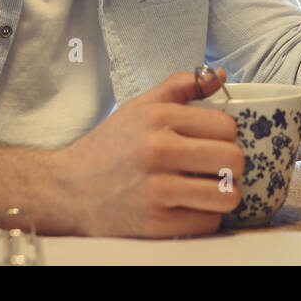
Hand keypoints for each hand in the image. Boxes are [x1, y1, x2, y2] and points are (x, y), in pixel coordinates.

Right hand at [56, 69, 243, 236]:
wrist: (66, 189)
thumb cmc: (109, 146)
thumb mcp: (139, 106)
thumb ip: (180, 86)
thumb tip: (221, 76)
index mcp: (157, 118)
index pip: (227, 126)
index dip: (228, 135)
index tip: (216, 142)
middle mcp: (157, 151)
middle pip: (234, 159)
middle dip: (233, 165)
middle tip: (218, 168)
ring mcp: (156, 190)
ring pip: (227, 195)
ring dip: (225, 194)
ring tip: (211, 189)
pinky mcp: (154, 224)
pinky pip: (208, 223)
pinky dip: (205, 217)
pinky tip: (189, 207)